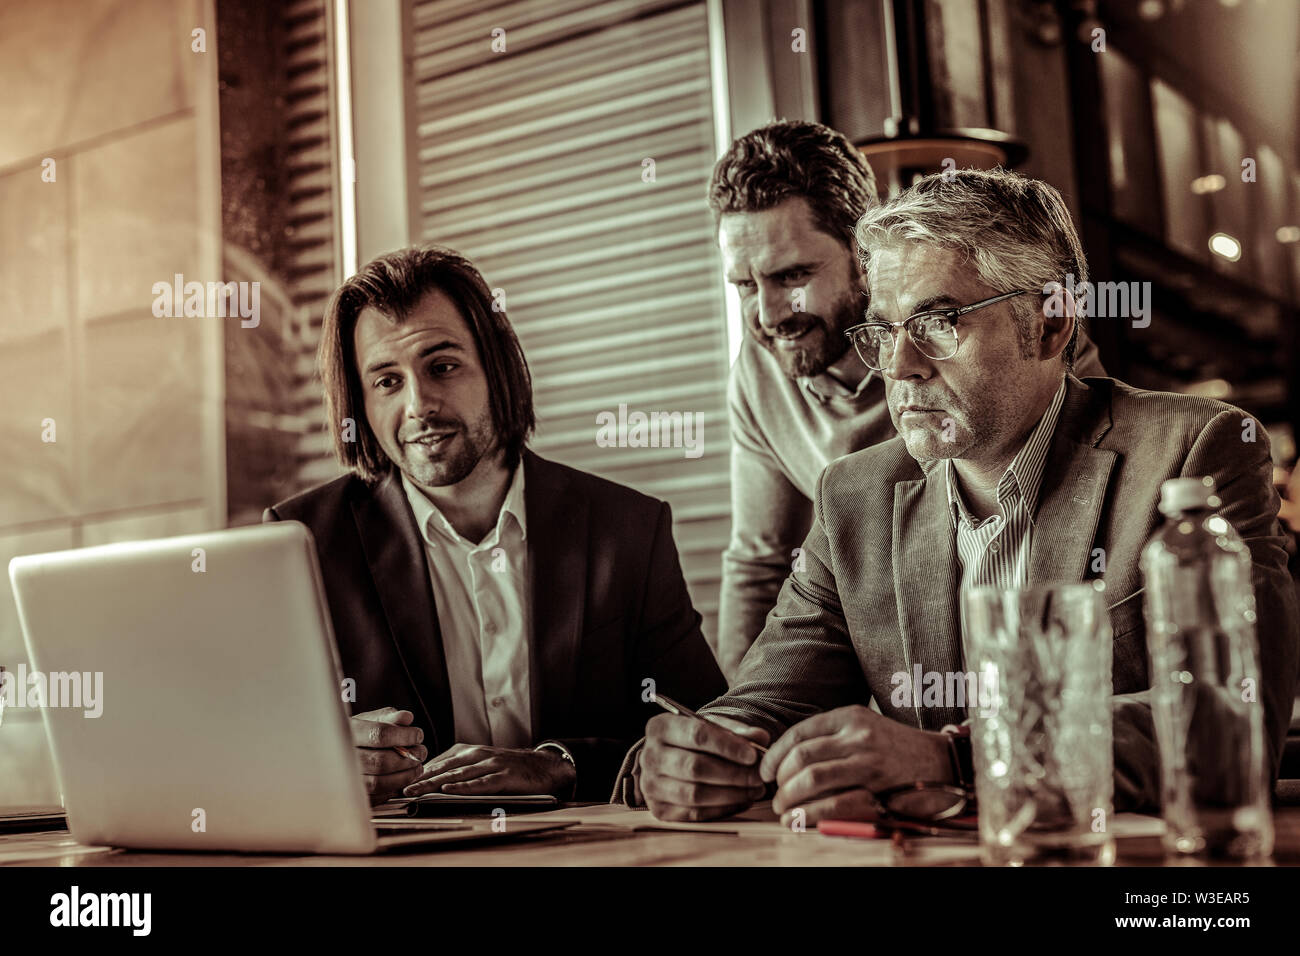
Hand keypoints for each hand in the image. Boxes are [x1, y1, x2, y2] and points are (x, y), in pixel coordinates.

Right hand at [351, 707, 427, 803]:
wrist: (332, 751)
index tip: (418, 735)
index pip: (379, 735)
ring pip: (379, 782)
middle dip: (408, 757)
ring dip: (405, 776)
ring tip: (417, 767)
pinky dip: (393, 788)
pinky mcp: (351, 794)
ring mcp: (344, 778)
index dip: (404, 736)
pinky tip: (402, 778)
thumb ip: (388, 716)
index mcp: (347, 731)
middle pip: (381, 761)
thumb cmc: (356, 733)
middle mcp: (342, 756)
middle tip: (421, 753)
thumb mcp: (369, 719)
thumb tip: (407, 718)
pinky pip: (376, 796)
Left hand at [403, 744, 575, 796]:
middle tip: (403, 789)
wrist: (543, 767)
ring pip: (458, 774)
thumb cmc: (511, 768)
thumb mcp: (485, 763)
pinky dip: (463, 786)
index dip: (421, 772)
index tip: (403, 782)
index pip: (440, 761)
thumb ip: (462, 768)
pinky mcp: (503, 776)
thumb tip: (435, 780)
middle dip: (422, 778)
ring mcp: (491, 764)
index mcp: (471, 751)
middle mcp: (479, 754)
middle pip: (445, 767)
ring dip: (435, 783)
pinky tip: (449, 790)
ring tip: (417, 791)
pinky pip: (480, 782)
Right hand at [639, 713, 769, 820]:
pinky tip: (741, 800)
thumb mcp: (712, 727)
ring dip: (731, 793)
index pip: (697, 735)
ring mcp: (651, 785)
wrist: (670, 759)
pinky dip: (723, 808)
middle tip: (758, 776)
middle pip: (695, 767)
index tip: (753, 755)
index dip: (727, 746)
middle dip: (733, 773)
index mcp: (660, 727)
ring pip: (695, 794)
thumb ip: (736, 731)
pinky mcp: (659, 809)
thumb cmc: (694, 741)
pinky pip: (695, 814)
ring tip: (754, 789)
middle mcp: (649, 756)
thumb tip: (759, 739)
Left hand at [761, 705, 951, 826]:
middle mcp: (856, 734)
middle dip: (779, 780)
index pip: (798, 734)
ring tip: (783, 810)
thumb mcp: (864, 730)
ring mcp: (868, 760)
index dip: (774, 756)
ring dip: (789, 798)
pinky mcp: (879, 787)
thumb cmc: (897, 750)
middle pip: (800, 757)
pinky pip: (834, 802)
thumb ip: (831, 739)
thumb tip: (787, 760)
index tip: (766, 772)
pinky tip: (799, 819)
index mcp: (849, 716)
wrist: (944, 763)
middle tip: (774, 795)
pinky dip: (810, 813)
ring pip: (812, 778)